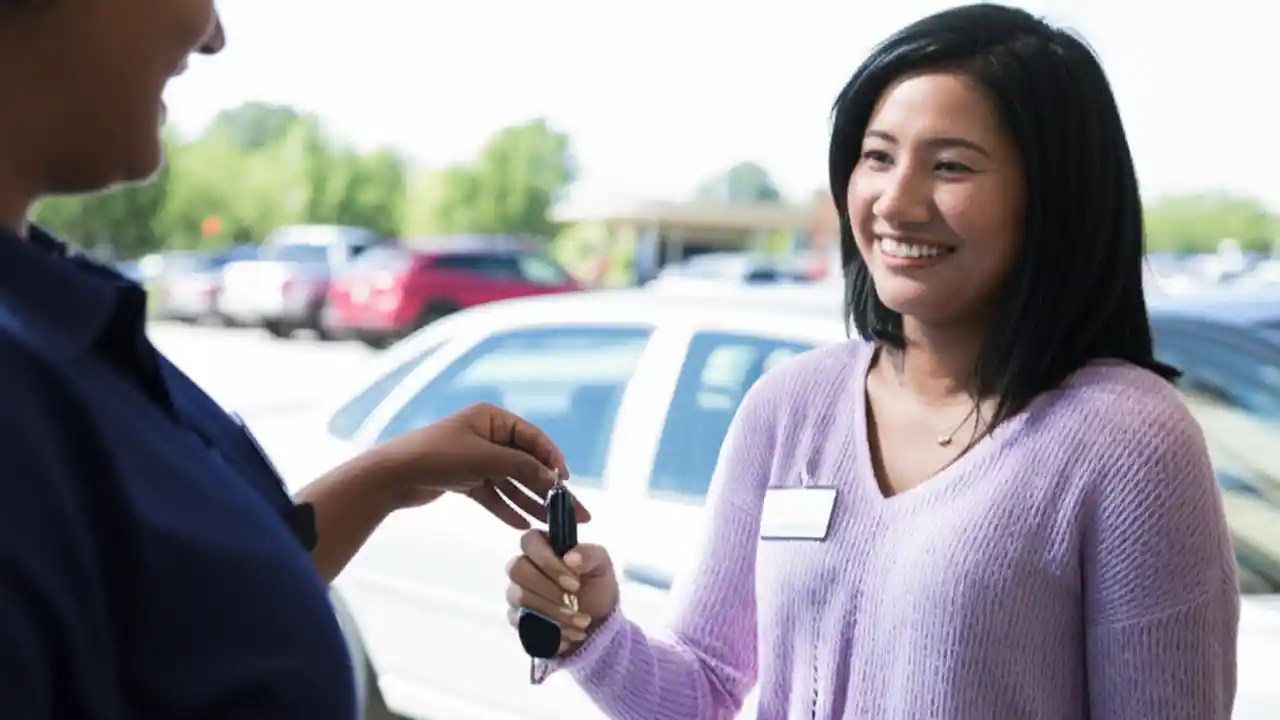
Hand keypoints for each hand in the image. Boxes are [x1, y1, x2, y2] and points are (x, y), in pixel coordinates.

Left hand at [370, 403, 589, 528]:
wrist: (391, 475)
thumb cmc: (437, 457)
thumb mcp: (486, 459)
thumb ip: (523, 468)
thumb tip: (556, 481)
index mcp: (492, 418)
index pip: (533, 438)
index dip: (553, 461)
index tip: (568, 484)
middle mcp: (485, 435)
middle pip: (525, 463)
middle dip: (548, 488)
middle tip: (573, 512)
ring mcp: (474, 458)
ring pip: (510, 482)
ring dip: (529, 502)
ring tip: (550, 524)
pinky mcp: (463, 479)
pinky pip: (492, 494)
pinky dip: (506, 508)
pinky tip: (522, 524)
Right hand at [505, 530, 618, 655]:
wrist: (599, 624)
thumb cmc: (597, 588)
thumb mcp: (602, 567)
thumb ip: (590, 555)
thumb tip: (570, 558)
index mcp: (544, 548)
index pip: (529, 541)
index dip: (548, 561)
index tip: (575, 582)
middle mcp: (524, 567)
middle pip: (518, 569)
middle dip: (550, 590)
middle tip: (577, 602)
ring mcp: (517, 594)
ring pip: (520, 597)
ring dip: (554, 612)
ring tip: (582, 622)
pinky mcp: (517, 619)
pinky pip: (522, 623)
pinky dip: (551, 630)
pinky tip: (572, 634)